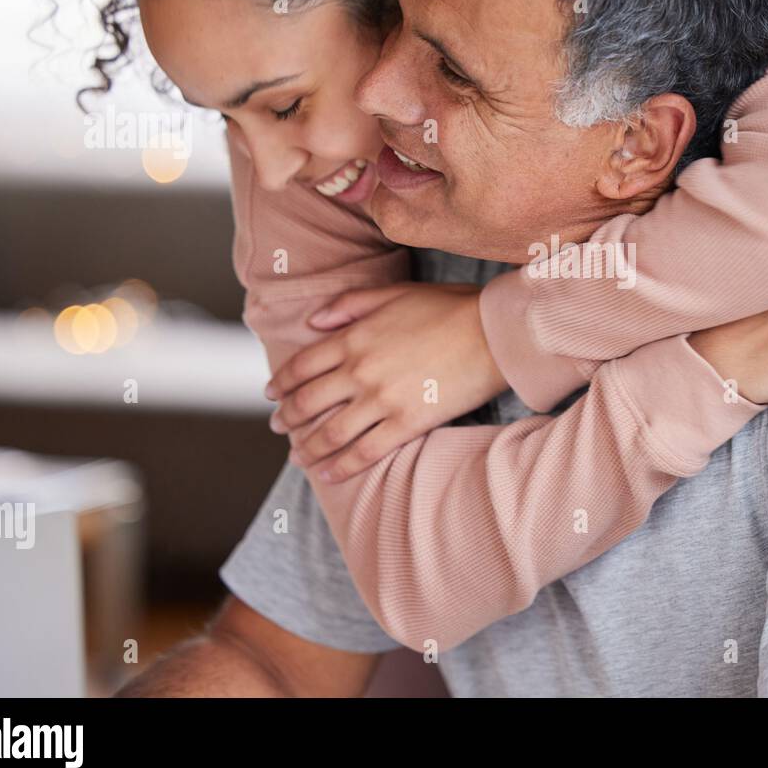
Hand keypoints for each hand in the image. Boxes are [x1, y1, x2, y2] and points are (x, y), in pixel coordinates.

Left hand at [265, 283, 508, 481]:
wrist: (494, 332)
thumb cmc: (449, 307)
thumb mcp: (395, 293)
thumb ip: (348, 305)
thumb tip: (312, 322)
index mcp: (353, 337)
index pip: (301, 366)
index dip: (281, 384)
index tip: (273, 395)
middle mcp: (360, 370)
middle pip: (308, 403)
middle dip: (287, 419)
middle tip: (279, 428)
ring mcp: (382, 400)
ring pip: (330, 433)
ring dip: (307, 449)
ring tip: (299, 457)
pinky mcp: (407, 424)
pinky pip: (365, 452)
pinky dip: (341, 467)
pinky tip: (328, 475)